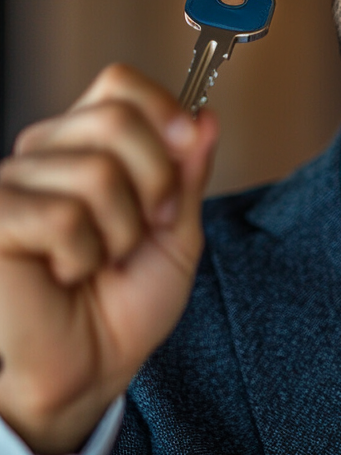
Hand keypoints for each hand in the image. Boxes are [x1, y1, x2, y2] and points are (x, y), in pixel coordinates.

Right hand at [0, 65, 217, 454]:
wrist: (87, 371)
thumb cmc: (122, 307)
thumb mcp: (177, 234)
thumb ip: (188, 173)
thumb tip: (207, 117)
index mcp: (86, 146)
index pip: (119, 83)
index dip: (163, 110)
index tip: (188, 148)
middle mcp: (44, 154)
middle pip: (115, 118)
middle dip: (154, 183)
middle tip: (146, 229)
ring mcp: (12, 183)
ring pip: (95, 172)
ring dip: (119, 232)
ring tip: (100, 262)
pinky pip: (62, 216)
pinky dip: (82, 255)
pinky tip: (65, 274)